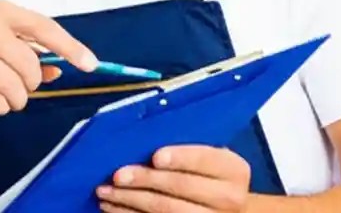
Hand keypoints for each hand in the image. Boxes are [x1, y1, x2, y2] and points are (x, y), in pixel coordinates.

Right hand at [0, 0, 97, 120]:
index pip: (44, 27)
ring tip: (0, 94)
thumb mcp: (1, 49)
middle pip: (30, 65)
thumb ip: (33, 55)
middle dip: (29, 84)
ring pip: (14, 86)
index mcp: (0, 12)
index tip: (90, 64)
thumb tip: (62, 67)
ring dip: (13, 99)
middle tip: (18, 86)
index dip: (70, 47)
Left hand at [96, 146, 251, 212]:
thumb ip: (188, 147)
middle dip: (146, 180)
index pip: (205, 159)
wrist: (228, 210)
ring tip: (106, 192)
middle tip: (118, 175)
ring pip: (166, 211)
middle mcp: (229, 198)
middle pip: (182, 187)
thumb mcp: (211, 158)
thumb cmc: (210, 175)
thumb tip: (143, 135)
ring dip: (130, 201)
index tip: (156, 156)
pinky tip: (113, 208)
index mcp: (234, 170)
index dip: (180, 158)